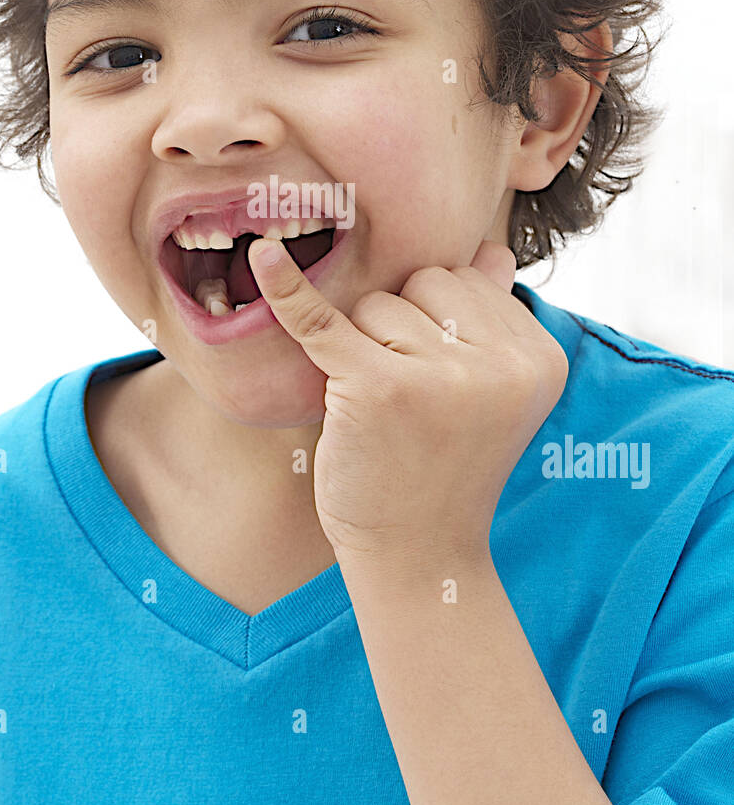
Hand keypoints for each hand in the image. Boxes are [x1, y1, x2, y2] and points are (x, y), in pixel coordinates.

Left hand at [247, 239, 568, 565]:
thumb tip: (493, 249)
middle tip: (413, 402)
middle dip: (404, 326)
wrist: (418, 555)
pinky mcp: (379, 388)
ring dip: (366, 348)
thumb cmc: (445, 465)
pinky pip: (324, 322)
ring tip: (388, 413)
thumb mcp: (489, 394)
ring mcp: (443, 374)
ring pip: (378, 302)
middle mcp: (503, 363)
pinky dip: (287, 291)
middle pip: (425, 281)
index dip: (439, 322)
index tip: (445, 386)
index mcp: (541, 357)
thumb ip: (493, 321)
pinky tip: (263, 259)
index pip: (468, 281)